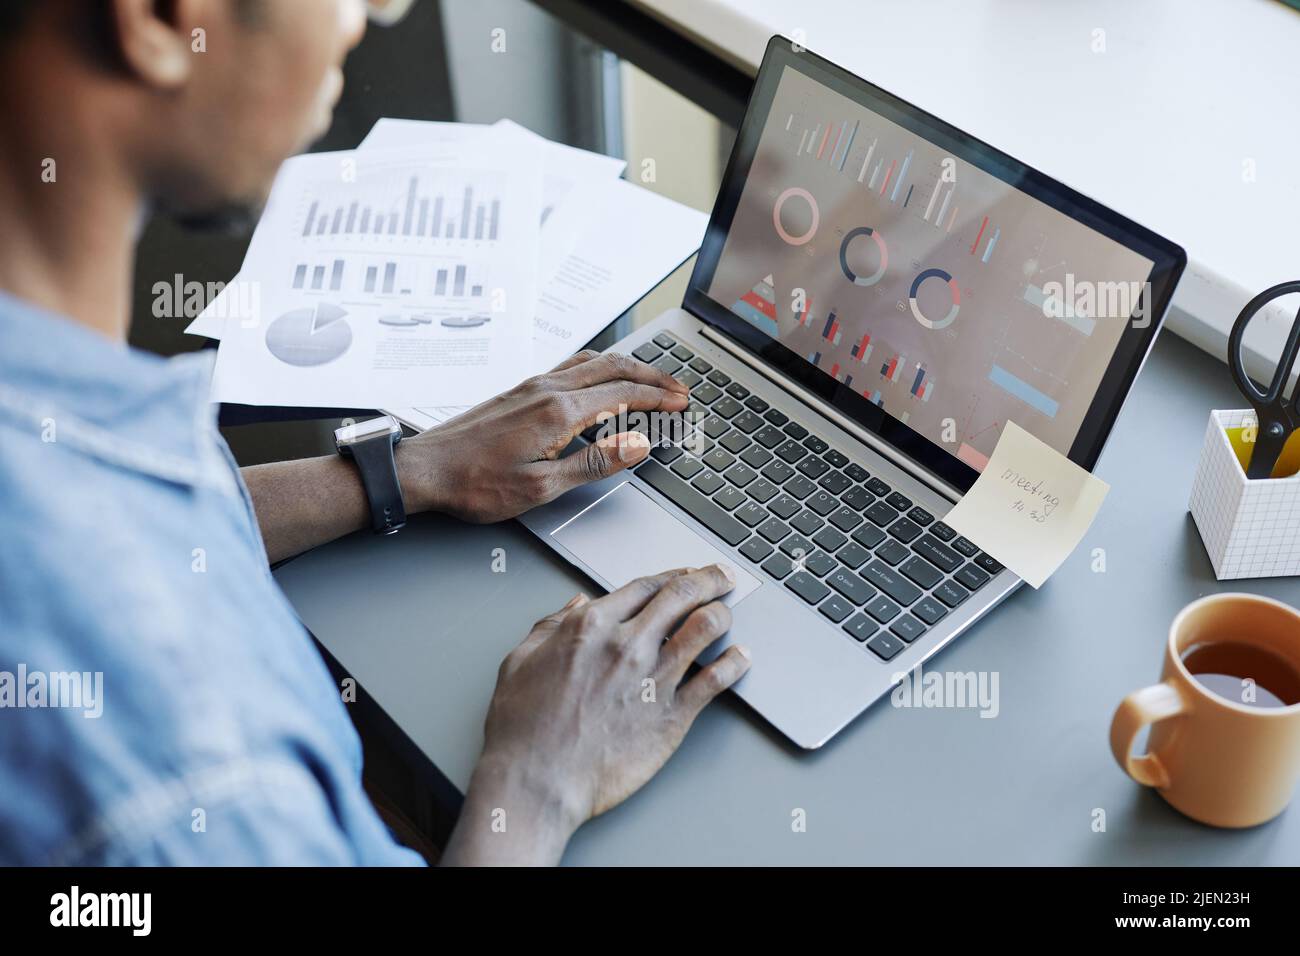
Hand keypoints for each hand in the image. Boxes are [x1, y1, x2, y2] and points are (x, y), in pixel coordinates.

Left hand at [397, 350, 688, 522]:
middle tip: (678, 387)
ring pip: (591, 362)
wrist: (425, 470)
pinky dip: (599, 369)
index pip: (624, 393)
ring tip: (648, 379)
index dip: (659, 397)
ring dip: (626, 367)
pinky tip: (600, 382)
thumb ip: (594, 463)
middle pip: (612, 367)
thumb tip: (636, 444)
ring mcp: (531, 386)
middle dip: (651, 375)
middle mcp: (546, 390)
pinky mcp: (519, 392)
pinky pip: (571, 368)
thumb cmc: (474, 483)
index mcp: (558, 412)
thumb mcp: (542, 487)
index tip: (682, 402)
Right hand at [441, 566, 750, 865]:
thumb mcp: (520, 661)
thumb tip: (576, 605)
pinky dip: (734, 663)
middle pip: (681, 595)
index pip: (645, 586)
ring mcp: (654, 678)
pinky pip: (716, 680)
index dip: (672, 575)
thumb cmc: (523, 729)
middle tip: (722, 578)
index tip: (685, 574)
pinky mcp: (672, 715)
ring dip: (723, 613)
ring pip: (705, 628)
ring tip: (729, 612)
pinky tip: (740, 658)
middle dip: (708, 580)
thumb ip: (551, 626)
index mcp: (591, 627)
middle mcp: (628, 645)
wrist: (536, 781)